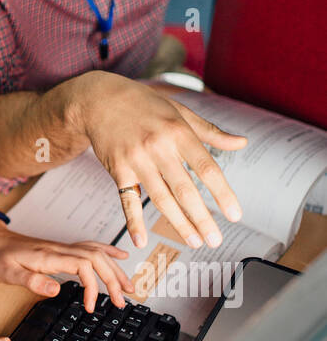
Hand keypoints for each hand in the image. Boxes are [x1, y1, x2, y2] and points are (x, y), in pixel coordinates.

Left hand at [0, 218, 133, 310]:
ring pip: (97, 253)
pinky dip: (108, 252)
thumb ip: (31, 281)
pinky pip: (91, 247)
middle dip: (113, 280)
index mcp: (49, 256)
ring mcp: (63, 247)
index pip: (83, 266)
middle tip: (122, 302)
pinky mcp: (62, 249)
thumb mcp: (6, 273)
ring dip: (115, 269)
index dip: (93, 286)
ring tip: (129, 288)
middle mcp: (60, 249)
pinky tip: (120, 257)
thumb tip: (56, 289)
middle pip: (97, 259)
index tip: (90, 307)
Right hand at [72, 72, 246, 248]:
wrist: (99, 99)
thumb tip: (241, 142)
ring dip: (178, 224)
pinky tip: (141, 241)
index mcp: (178, 132)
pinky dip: (134, 222)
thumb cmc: (144, 104)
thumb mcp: (179, 112)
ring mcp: (136, 160)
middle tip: (215, 240)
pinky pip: (127, 200)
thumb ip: (210, 131)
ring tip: (194, 241)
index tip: (234, 215)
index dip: (222, 193)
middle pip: (184, 190)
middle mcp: (158, 147)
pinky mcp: (117, 170)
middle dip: (201, 218)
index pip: (206, 167)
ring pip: (160, 198)